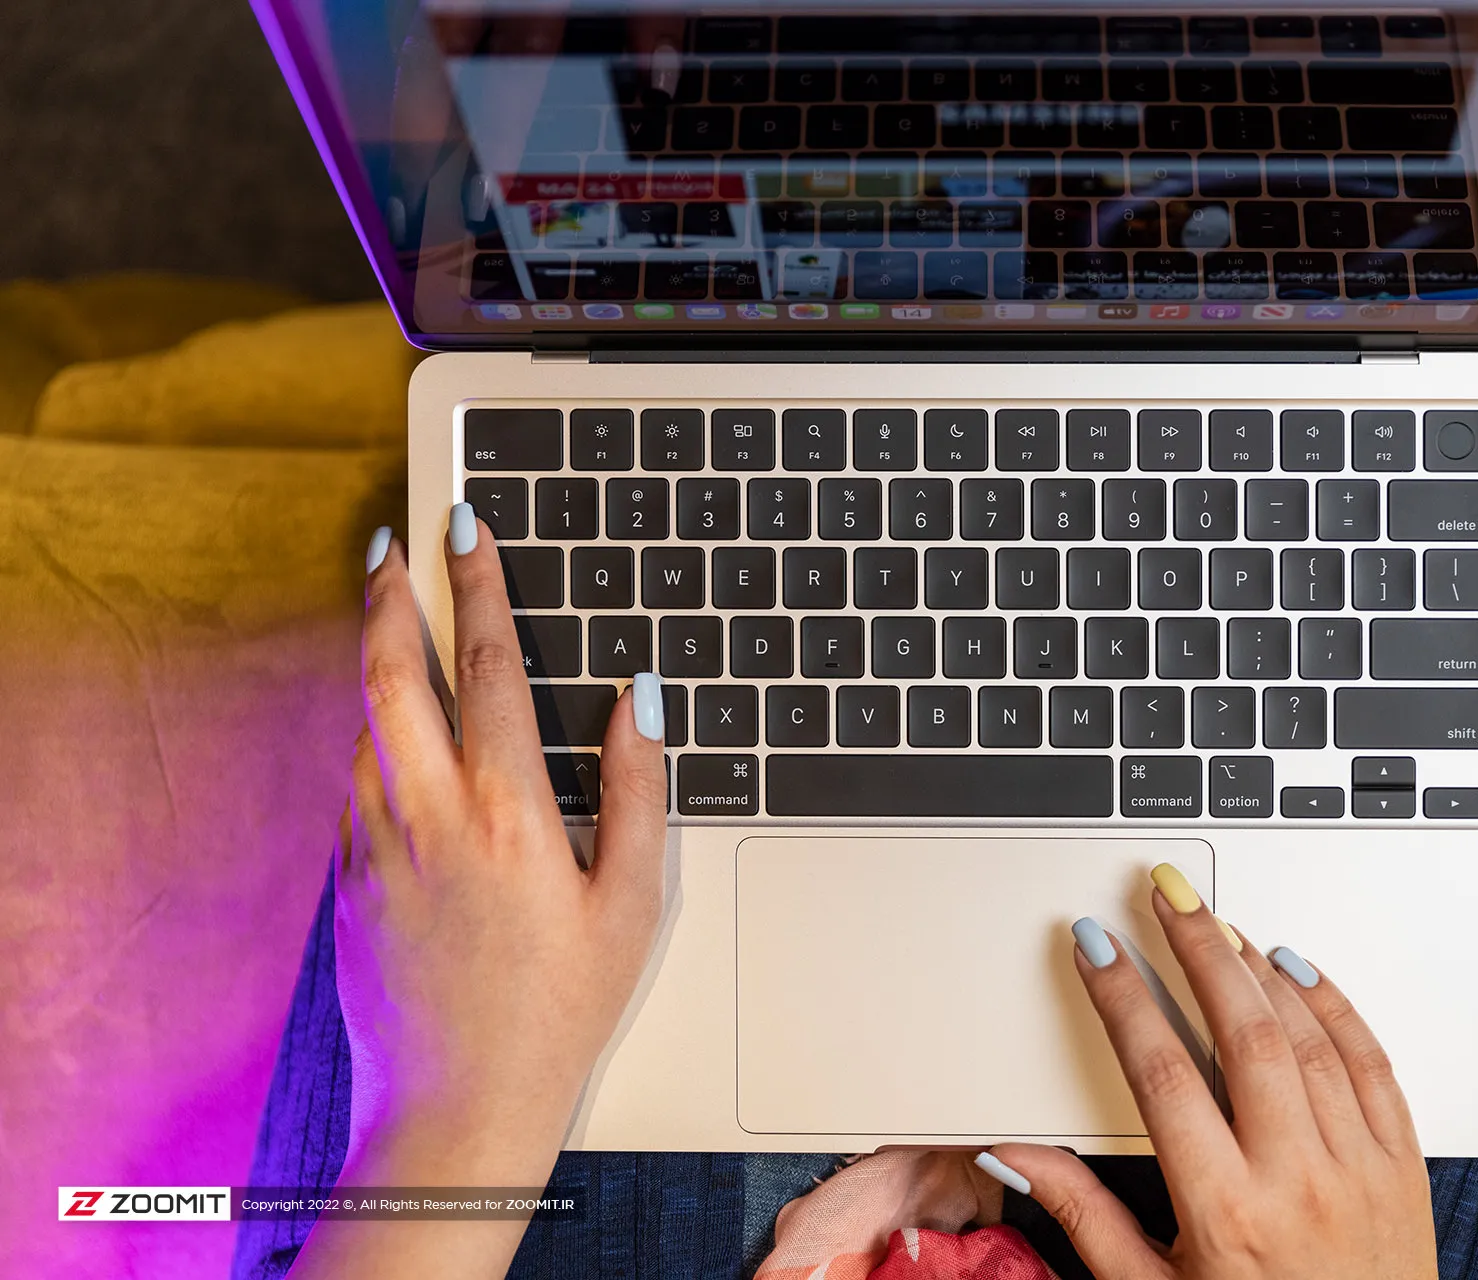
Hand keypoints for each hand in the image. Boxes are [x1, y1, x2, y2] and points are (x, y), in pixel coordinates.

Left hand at [290, 506, 668, 1278]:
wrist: (458, 1105)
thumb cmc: (558, 1009)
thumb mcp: (631, 902)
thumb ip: (638, 790)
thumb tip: (639, 700)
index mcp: (507, 811)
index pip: (487, 666)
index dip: (480, 585)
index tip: (470, 530)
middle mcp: (430, 814)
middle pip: (391, 672)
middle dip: (389, 595)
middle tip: (393, 543)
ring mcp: (378, 845)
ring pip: (362, 720)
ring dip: (372, 655)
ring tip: (386, 609)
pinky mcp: (351, 879)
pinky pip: (354, 778)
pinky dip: (367, 727)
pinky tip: (384, 720)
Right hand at [979, 865, 1437, 1279]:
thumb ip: (1082, 1214)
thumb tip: (1014, 1158)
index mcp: (1224, 1210)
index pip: (1161, 1074)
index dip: (1121, 999)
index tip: (1095, 948)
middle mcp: (1296, 1179)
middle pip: (1243, 1033)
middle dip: (1197, 949)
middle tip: (1165, 894)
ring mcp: (1358, 1168)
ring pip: (1309, 1038)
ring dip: (1260, 969)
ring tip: (1219, 924)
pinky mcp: (1403, 1166)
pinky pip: (1372, 1064)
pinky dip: (1336, 1006)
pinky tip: (1299, 969)